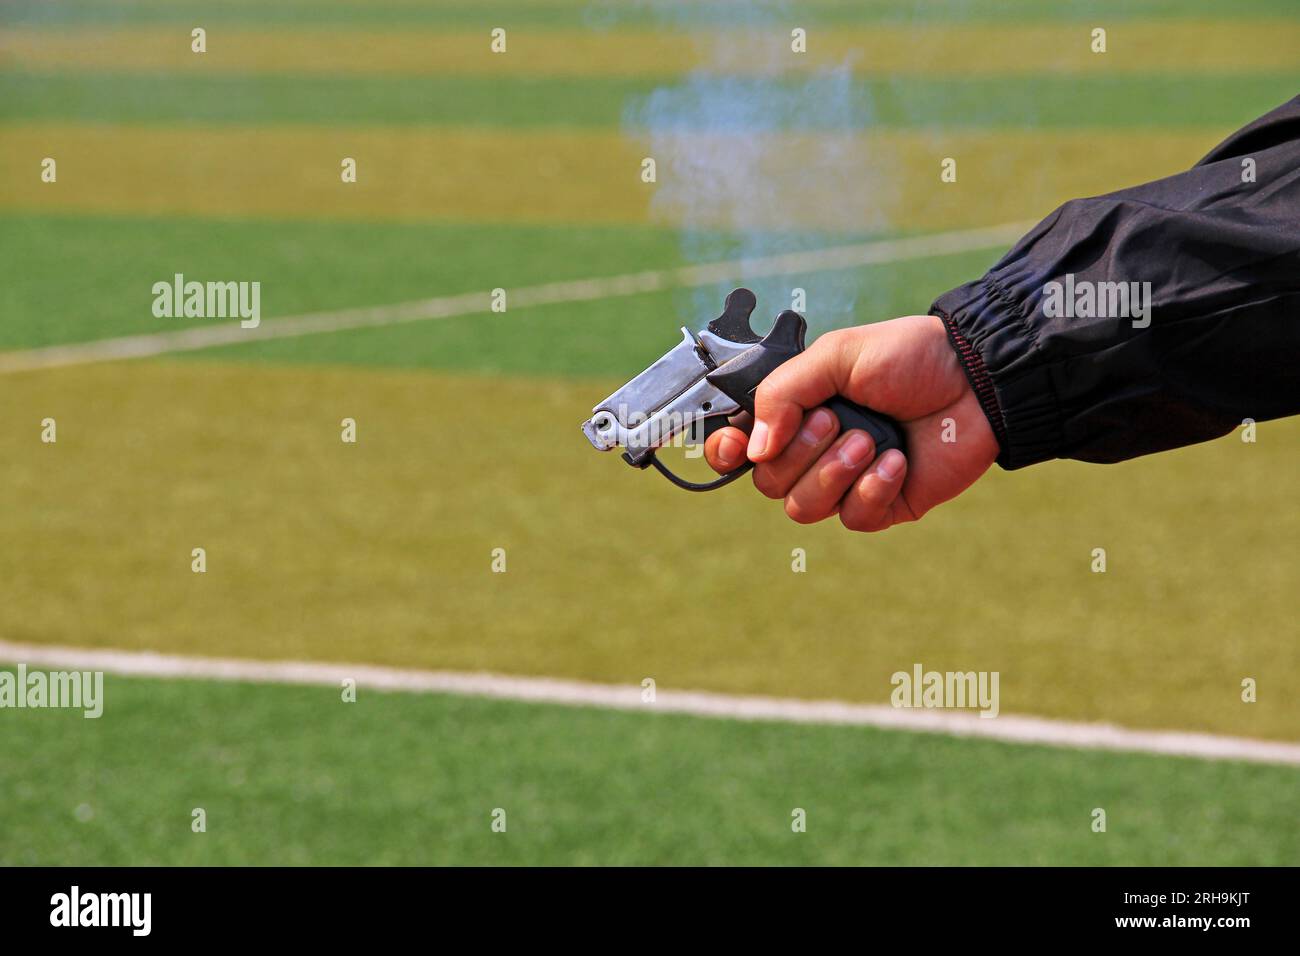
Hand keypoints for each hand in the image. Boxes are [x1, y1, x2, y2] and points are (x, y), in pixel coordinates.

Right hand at [704, 315, 998, 531]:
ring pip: (803, 507)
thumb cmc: (908, 358)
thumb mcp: (836, 354)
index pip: (739, 447)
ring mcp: (846, 481)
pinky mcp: (882, 505)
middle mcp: (813, 450)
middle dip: (800, 453)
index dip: (728, 453)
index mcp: (794, 411)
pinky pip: (853, 518)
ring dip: (834, 473)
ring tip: (871, 440)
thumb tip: (754, 449)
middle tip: (837, 419)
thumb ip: (784, 392)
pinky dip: (873, 490)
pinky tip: (898, 462)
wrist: (976, 381)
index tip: (739, 446)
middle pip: (768, 481)